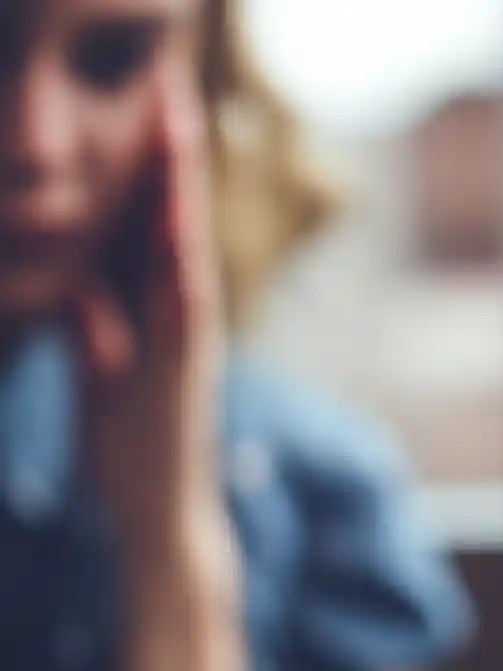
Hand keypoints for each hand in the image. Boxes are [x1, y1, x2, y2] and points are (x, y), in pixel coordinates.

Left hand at [70, 64, 241, 670]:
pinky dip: (181, 257)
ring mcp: (187, 340)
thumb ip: (96, 322)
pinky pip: (183, 303)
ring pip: (186, 248)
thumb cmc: (131, 446)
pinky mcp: (185, 369)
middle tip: (174, 89)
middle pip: (176, 221)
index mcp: (158, 313)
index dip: (149, 168)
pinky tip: (176, 220)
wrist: (160, 514)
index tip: (151, 110)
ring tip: (179, 127)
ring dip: (182, 188)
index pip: (150, 228)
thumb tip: (80, 275)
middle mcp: (181, 316)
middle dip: (173, 155)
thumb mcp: (100, 373)